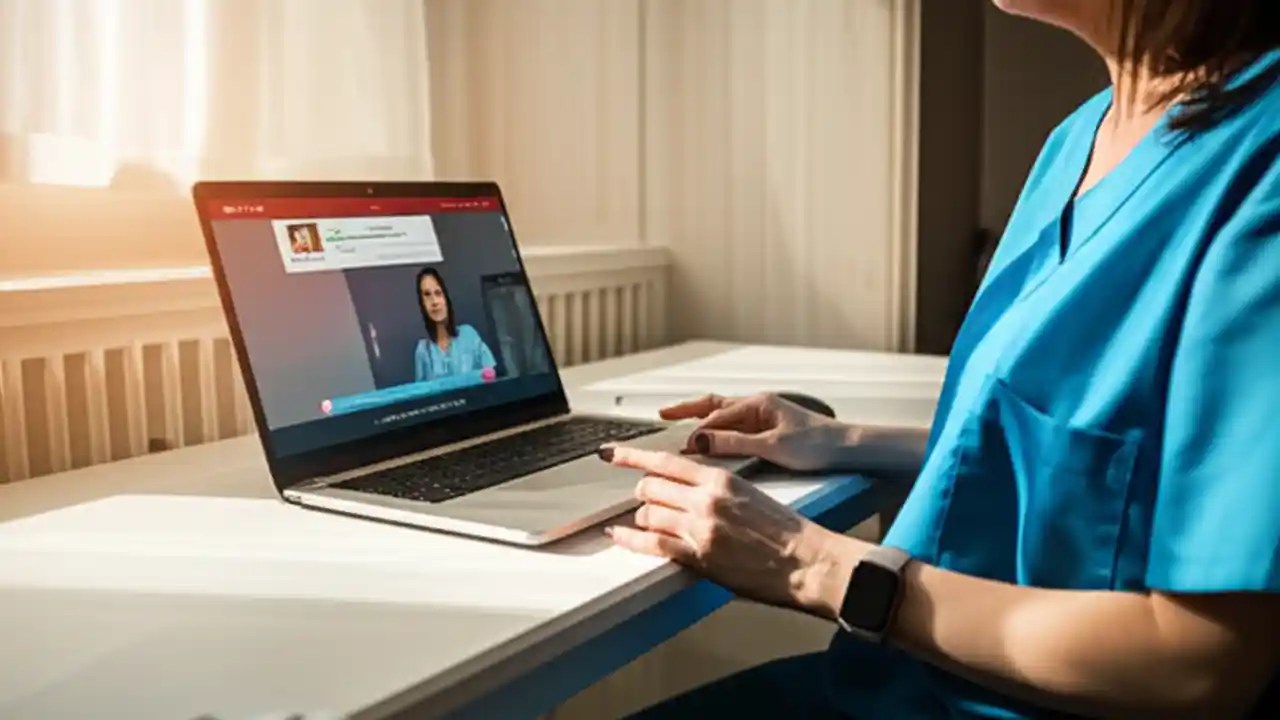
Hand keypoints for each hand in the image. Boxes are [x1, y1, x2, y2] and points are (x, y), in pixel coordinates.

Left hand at [600, 446, 863, 618]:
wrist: (805, 560)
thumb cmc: (786, 530)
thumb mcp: (750, 494)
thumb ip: (716, 489)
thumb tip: (690, 490)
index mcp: (721, 479)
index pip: (666, 461)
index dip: (633, 456)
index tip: (612, 453)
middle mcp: (705, 499)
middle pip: (651, 486)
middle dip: (642, 491)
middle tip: (642, 497)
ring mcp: (699, 528)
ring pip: (647, 513)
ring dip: (641, 516)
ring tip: (643, 520)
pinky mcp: (698, 556)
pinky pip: (651, 543)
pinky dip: (630, 539)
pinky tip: (620, 536)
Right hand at [660, 393, 849, 471]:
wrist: (849, 448)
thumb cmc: (817, 445)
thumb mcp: (772, 446)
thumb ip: (734, 443)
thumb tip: (700, 440)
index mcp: (757, 404)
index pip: (716, 416)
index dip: (696, 432)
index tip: (679, 447)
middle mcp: (758, 406)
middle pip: (714, 405)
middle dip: (688, 410)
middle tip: (663, 415)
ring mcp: (764, 416)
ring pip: (724, 415)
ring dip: (702, 419)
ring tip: (680, 425)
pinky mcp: (770, 429)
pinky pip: (736, 426)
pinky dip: (718, 430)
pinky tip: (712, 440)